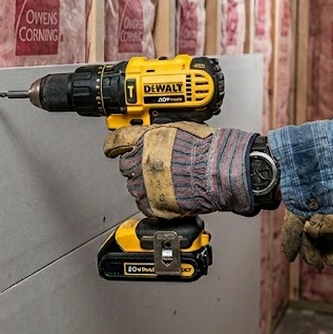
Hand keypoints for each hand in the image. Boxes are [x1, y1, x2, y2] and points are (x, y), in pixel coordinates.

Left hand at [102, 122, 257, 218]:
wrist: (222, 171)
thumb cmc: (209, 149)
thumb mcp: (180, 128)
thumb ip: (159, 134)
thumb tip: (149, 136)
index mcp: (148, 140)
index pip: (119, 140)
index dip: (113, 145)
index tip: (110, 148)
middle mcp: (143, 161)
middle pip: (125, 165)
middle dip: (135, 166)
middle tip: (153, 168)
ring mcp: (147, 184)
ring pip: (133, 186)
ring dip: (144, 185)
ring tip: (166, 183)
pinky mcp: (156, 204)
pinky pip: (144, 205)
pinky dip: (152, 202)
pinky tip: (166, 196)